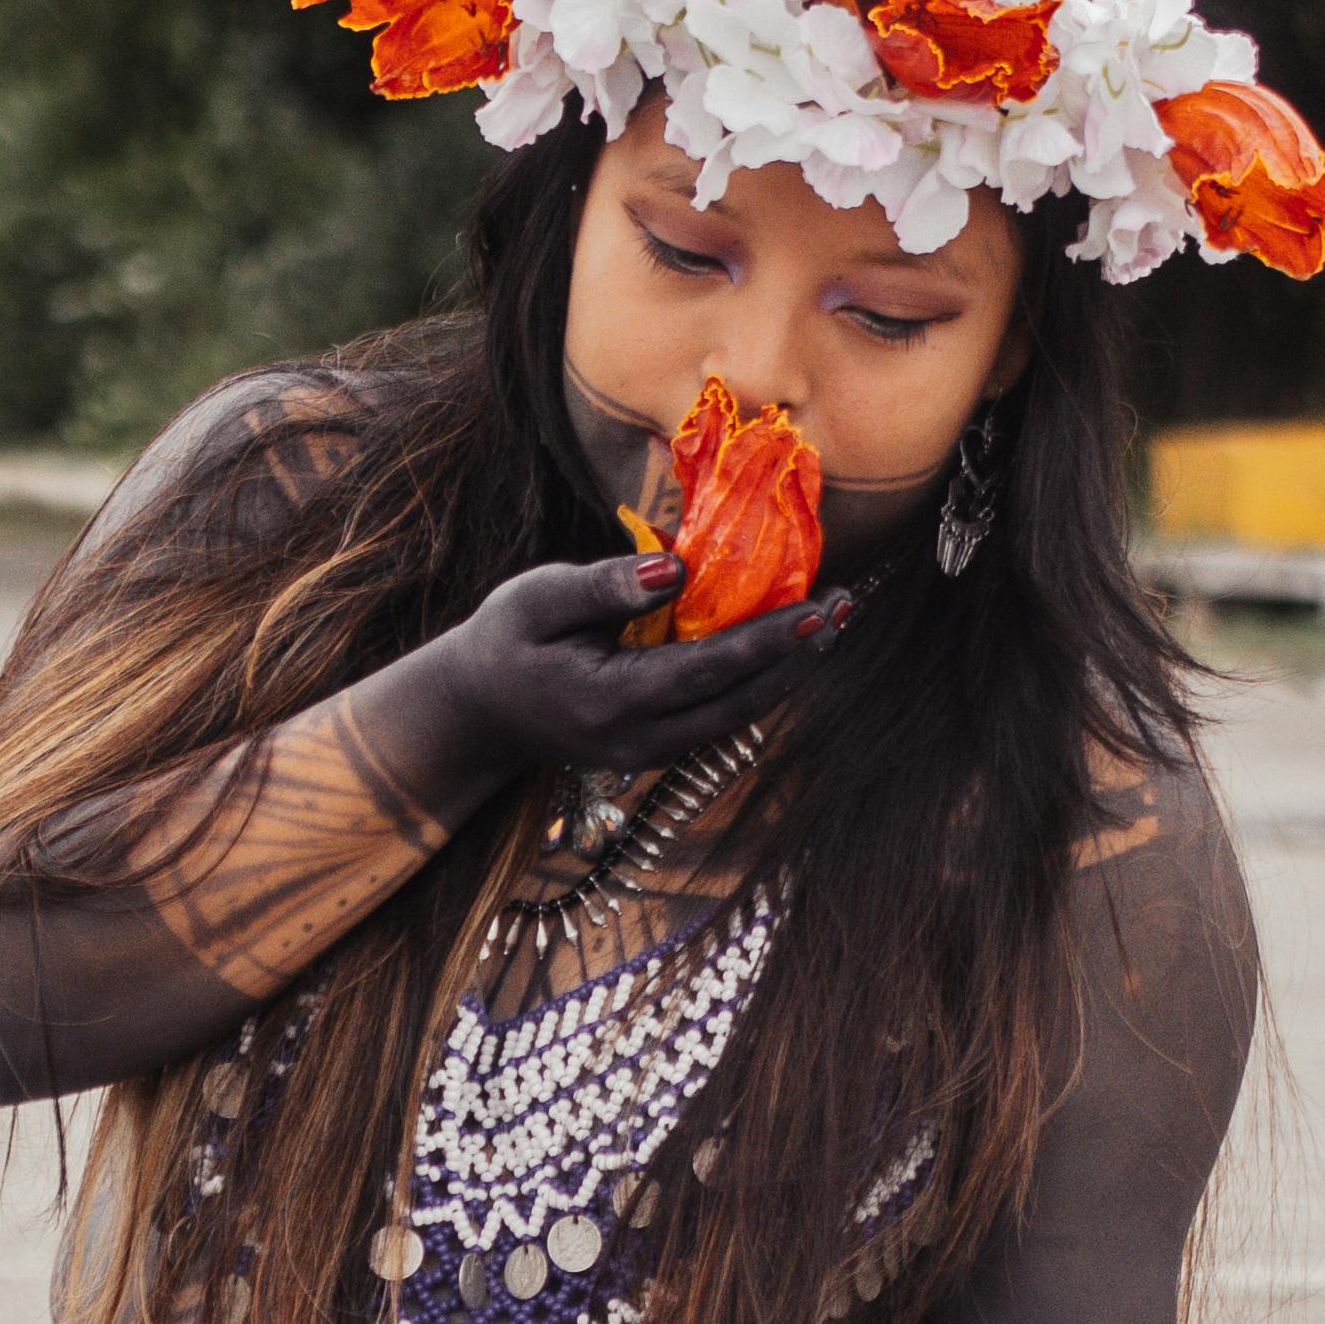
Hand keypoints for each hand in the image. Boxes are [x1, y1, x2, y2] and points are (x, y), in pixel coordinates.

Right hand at [417, 552, 850, 781]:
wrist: (478, 713)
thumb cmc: (503, 642)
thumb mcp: (537, 599)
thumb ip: (606, 588)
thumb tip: (679, 570)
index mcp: (611, 701)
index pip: (708, 669)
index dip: (767, 640)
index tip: (817, 608)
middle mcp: (641, 740)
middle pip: (740, 700)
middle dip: (797, 655)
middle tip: (846, 605)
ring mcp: (652, 753)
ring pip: (738, 714)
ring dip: (787, 670)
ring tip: (830, 620)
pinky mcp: (658, 748)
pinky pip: (721, 714)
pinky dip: (758, 679)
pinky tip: (784, 643)